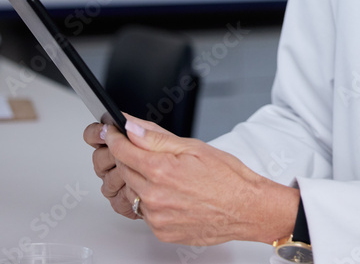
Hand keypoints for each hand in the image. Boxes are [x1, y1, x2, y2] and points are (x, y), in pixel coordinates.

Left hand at [85, 115, 299, 244]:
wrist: (247, 208)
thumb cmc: (228, 178)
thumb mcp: (194, 147)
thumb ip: (157, 137)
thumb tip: (131, 127)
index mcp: (161, 170)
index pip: (122, 150)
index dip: (114, 138)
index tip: (112, 132)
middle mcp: (154, 195)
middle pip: (123, 170)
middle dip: (129, 158)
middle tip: (147, 152)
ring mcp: (156, 216)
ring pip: (132, 192)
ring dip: (140, 181)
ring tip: (167, 176)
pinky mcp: (161, 231)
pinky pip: (144, 212)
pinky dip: (152, 201)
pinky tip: (171, 195)